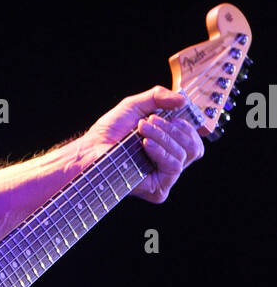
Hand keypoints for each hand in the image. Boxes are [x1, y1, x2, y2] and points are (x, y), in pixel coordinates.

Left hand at [83, 86, 203, 203]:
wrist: (91, 149)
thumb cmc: (110, 131)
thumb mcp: (135, 105)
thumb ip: (159, 97)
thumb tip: (183, 100)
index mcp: (170, 148)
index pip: (195, 141)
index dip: (187, 127)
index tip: (171, 116)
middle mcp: (170, 164)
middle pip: (194, 147)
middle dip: (173, 129)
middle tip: (149, 121)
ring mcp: (165, 178)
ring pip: (183, 155)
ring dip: (163, 136)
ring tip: (141, 129)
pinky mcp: (158, 189)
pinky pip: (173, 167)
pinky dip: (161, 151)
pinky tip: (145, 144)